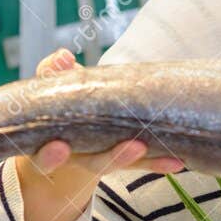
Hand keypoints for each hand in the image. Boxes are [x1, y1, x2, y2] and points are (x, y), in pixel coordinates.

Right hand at [13, 49, 184, 220]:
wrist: (68, 138)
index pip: (44, 155)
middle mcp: (76, 159)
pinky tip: (177, 160)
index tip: (59, 147)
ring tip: (156, 147)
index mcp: (48, 145)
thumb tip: (63, 56)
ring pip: (119, 163)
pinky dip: (158, 161)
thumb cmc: (58, 106)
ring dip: (139, 157)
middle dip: (111, 157)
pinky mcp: (124, 159)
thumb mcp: (50, 89)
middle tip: (134, 148)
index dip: (50, 155)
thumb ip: (53, 73)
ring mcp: (101, 159)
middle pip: (91, 163)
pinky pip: (141, 162)